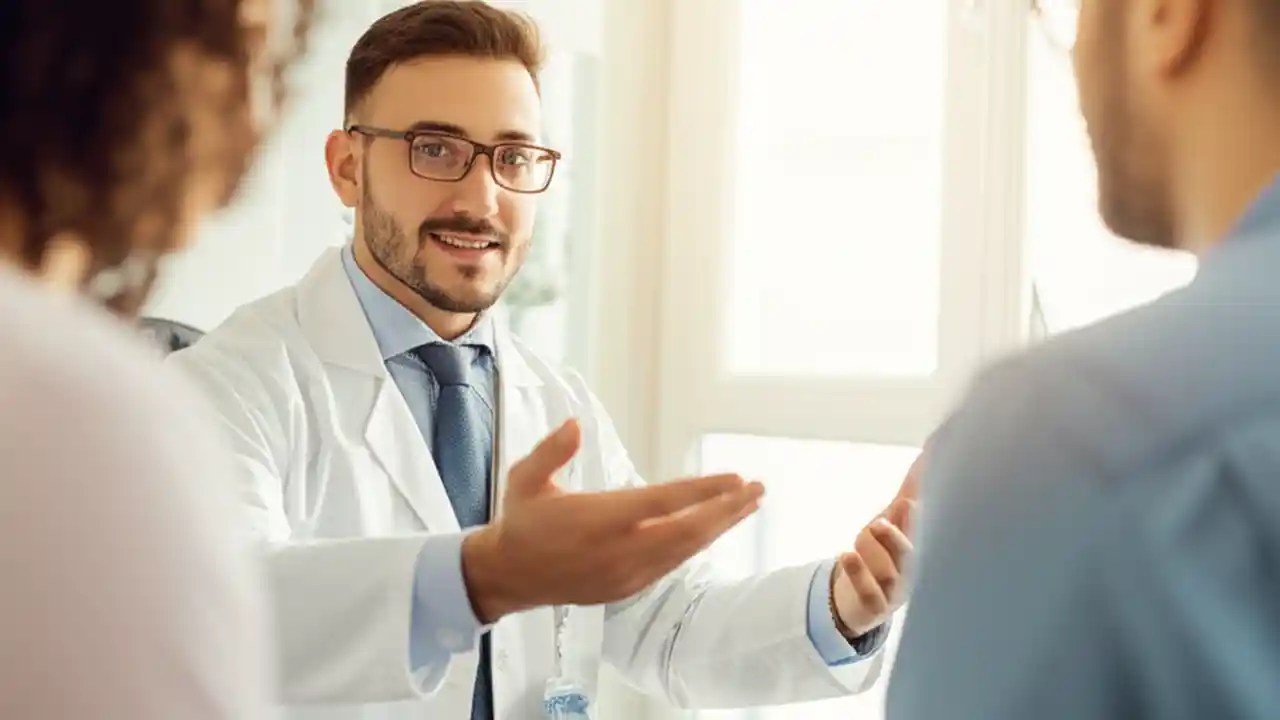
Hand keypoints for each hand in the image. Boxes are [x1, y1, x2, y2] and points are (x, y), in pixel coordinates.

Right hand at [462, 420, 764, 622]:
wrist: (506, 576)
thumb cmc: (521, 521)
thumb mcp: (525, 479)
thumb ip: (552, 451)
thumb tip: (575, 423)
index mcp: (598, 520)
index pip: (663, 503)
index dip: (703, 491)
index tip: (735, 478)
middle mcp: (619, 551)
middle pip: (688, 532)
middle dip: (727, 510)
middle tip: (758, 489)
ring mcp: (625, 575)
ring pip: (685, 551)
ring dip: (719, 528)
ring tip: (747, 505)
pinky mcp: (626, 589)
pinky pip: (671, 564)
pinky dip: (696, 545)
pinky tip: (712, 529)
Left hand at [830, 453, 921, 637]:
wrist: (861, 601)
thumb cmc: (883, 553)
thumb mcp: (895, 518)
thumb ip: (913, 487)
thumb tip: (931, 448)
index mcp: (921, 546)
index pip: (924, 532)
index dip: (917, 519)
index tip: (911, 503)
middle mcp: (912, 570)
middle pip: (908, 555)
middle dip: (896, 538)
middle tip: (879, 522)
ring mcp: (894, 591)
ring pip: (887, 572)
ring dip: (871, 552)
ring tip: (857, 539)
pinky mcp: (874, 606)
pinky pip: (867, 592)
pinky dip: (857, 574)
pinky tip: (844, 555)